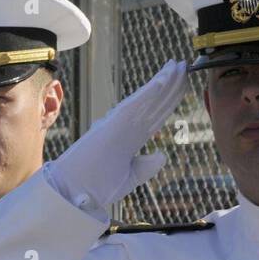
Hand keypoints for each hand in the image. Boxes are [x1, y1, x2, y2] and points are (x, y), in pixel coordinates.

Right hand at [45, 59, 187, 215]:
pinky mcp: (112, 125)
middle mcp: (126, 128)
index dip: (170, 100)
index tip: (183, 85)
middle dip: (171, 84)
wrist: (75, 194)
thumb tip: (162, 154)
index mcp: (130, 139)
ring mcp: (119, 125)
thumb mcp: (130, 177)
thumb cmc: (96, 187)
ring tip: (178, 65)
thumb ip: (146, 167)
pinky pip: (133, 106)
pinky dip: (148, 93)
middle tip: (183, 65)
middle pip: (154, 103)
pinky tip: (163, 80)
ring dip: (164, 81)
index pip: (156, 115)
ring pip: (147, 99)